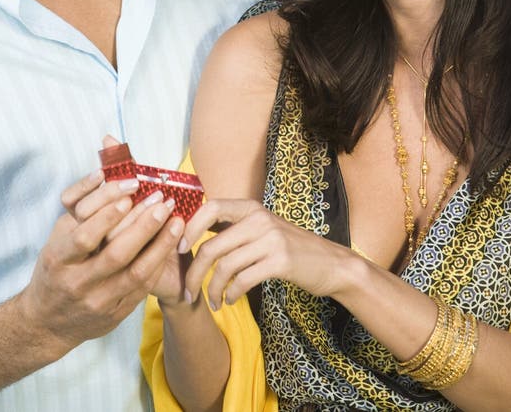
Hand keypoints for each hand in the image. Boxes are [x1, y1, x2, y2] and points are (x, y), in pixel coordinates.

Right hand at [17, 159, 184, 353]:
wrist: (47, 322)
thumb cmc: (56, 266)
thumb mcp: (59, 235)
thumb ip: (82, 206)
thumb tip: (107, 171)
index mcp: (59, 259)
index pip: (84, 236)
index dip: (108, 214)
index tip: (130, 192)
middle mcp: (78, 283)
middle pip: (116, 254)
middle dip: (144, 225)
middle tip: (163, 200)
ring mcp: (98, 302)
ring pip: (136, 273)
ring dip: (160, 244)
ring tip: (176, 219)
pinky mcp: (115, 315)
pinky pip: (143, 288)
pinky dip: (159, 262)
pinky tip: (171, 243)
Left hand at [180, 198, 343, 310]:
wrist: (331, 264)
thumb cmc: (292, 248)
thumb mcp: (263, 228)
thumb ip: (235, 228)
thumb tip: (195, 232)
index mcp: (251, 207)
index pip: (211, 207)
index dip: (190, 227)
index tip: (179, 250)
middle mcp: (259, 219)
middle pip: (211, 245)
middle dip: (194, 271)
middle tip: (188, 290)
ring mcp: (270, 239)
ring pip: (224, 266)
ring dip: (212, 289)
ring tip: (213, 301)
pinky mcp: (280, 262)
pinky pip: (242, 279)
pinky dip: (231, 293)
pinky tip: (230, 299)